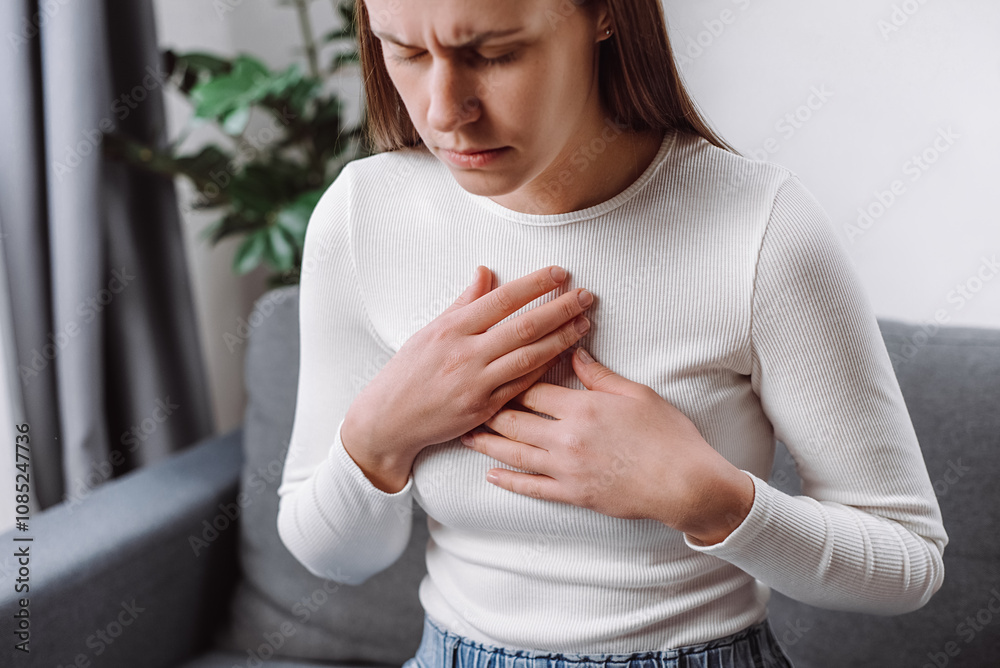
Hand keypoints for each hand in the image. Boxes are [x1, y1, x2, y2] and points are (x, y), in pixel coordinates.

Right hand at [342, 265, 593, 480]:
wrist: (389, 419)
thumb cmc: (409, 371)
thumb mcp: (431, 330)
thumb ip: (464, 303)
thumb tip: (486, 271)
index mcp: (451, 328)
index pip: (501, 299)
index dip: (534, 284)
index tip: (560, 273)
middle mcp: (465, 353)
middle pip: (523, 326)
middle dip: (559, 308)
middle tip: (586, 295)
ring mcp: (476, 383)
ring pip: (528, 356)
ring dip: (561, 338)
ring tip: (584, 323)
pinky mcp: (483, 408)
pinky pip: (522, 385)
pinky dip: (545, 368)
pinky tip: (565, 355)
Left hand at [459, 347, 755, 544]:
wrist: (686, 483)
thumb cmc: (667, 435)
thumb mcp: (636, 394)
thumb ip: (599, 375)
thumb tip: (575, 351)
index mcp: (582, 407)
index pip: (533, 387)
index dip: (510, 377)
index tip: (493, 370)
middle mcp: (567, 437)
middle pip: (514, 420)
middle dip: (487, 410)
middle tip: (464, 402)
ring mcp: (567, 469)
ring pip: (515, 454)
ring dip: (487, 444)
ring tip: (465, 435)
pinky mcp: (573, 494)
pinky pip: (532, 488)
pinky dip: (509, 482)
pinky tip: (491, 476)